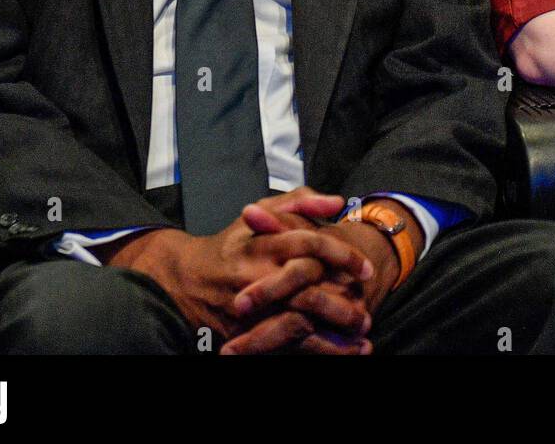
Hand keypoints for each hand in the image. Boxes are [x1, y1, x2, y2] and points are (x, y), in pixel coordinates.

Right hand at [103, 189, 372, 351]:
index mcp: (264, 243)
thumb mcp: (262, 212)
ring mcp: (251, 308)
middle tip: (366, 309)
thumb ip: (300, 202)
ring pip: (297, 323)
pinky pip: (283, 345)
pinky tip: (340, 352)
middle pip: (307, 290)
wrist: (187, 278)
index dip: (342, 255)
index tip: (366, 268)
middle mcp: (258, 276)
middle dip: (341, 303)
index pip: (310, 244)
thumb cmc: (234, 242)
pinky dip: (313, 350)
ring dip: (332, 334)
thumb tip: (336, 202)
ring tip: (361, 336)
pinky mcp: (245, 332)